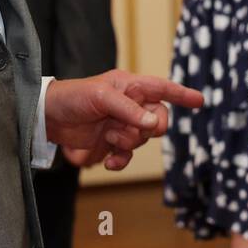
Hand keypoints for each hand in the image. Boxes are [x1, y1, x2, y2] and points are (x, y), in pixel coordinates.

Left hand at [45, 70, 202, 171]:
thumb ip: (129, 109)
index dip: (182, 94)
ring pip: (142, 139)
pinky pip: (127, 156)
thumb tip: (153, 123)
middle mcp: (130, 105)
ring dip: (128, 143)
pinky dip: (121, 161)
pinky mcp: (111, 144)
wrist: (47, 118)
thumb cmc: (73, 97)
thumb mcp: (101, 97)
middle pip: (158, 119)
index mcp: (130, 86)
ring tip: (108, 138)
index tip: (200, 101)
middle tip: (135, 129)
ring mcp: (121, 125)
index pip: (162, 88)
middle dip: (150, 128)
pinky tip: (110, 162)